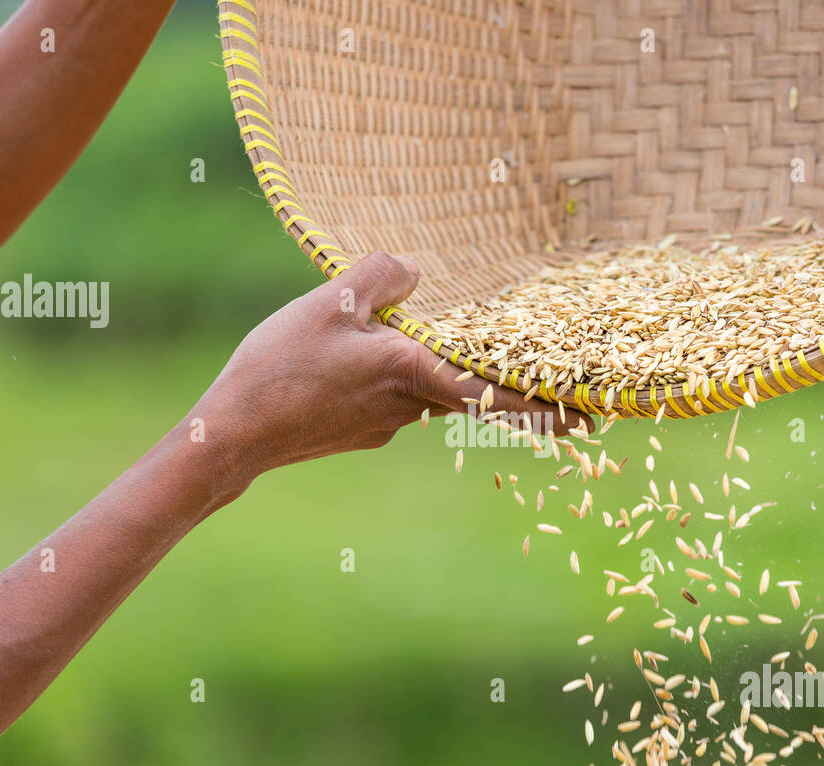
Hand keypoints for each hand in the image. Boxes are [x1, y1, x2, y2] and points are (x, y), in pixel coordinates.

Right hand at [191, 253, 589, 493]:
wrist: (233, 436)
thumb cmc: (279, 369)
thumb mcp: (328, 302)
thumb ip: (379, 277)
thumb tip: (414, 272)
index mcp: (414, 373)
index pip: (497, 389)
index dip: (546, 402)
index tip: (590, 418)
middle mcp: (411, 407)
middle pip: (476, 396)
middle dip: (518, 397)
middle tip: (567, 409)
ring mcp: (387, 426)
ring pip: (434, 394)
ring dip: (450, 379)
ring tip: (434, 352)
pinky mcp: (362, 433)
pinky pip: (400, 401)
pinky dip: (405, 381)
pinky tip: (369, 361)